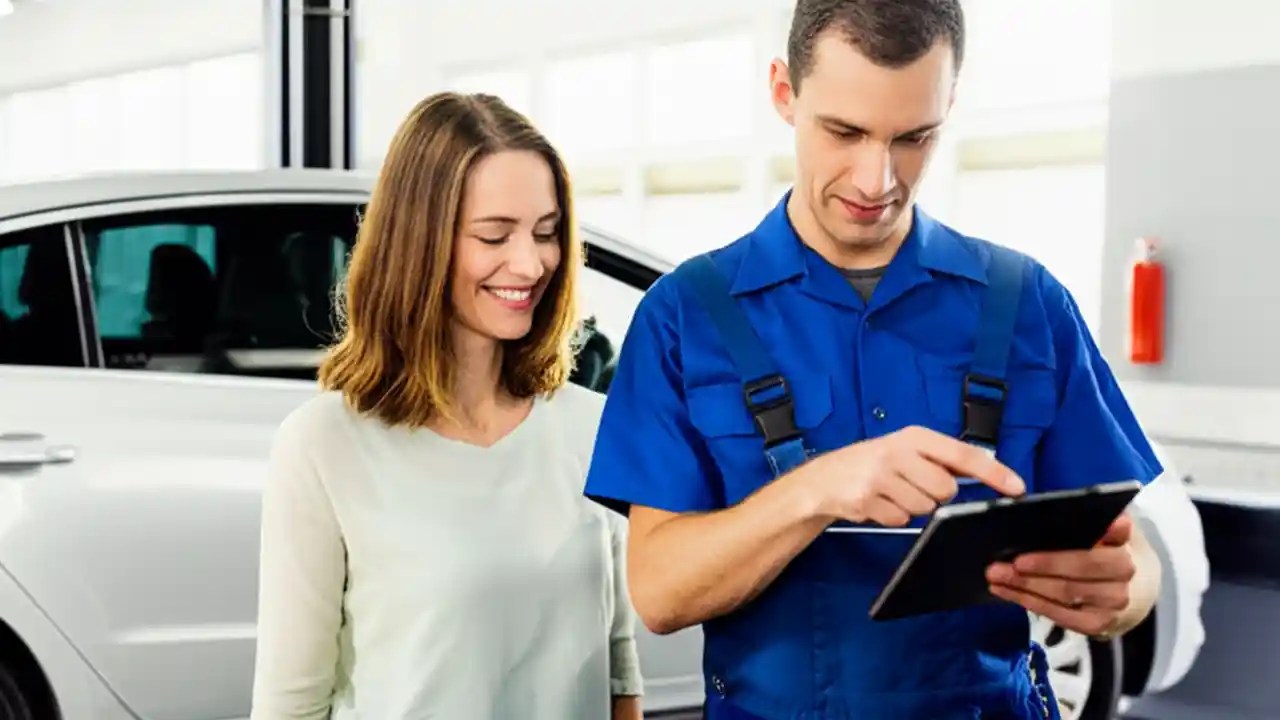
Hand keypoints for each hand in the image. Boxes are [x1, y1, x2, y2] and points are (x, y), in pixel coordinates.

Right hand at [808, 425, 1025, 527]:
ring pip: (924, 508)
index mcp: (914, 437)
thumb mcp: (905, 450)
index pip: (963, 455)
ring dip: (913, 507)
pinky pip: (901, 519)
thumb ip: (939, 460)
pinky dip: (893, 515)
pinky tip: (878, 503)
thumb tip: (985, 470)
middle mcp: (898, 452)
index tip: (1018, 488)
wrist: (824, 479)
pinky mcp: (867, 500)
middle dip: (936, 495)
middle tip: (913, 485)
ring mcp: (880, 477)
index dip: (994, 473)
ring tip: (891, 493)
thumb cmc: (873, 462)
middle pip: (945, 489)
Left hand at [985, 513, 1135, 636]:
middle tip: (1008, 561)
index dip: (1109, 529)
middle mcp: (1124, 572)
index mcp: (1124, 541)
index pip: (1116, 532)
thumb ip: (1080, 520)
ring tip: (997, 576)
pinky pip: (1059, 615)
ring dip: (1026, 585)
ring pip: (1065, 593)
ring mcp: (1113, 601)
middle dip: (1041, 564)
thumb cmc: (1097, 552)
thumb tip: (1038, 509)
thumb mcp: (1095, 531)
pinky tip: (1007, 592)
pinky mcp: (1098, 624)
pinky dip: (1029, 602)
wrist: (1126, 591)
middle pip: (1080, 567)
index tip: (1096, 526)